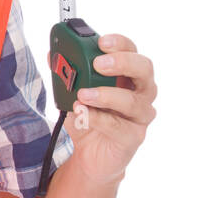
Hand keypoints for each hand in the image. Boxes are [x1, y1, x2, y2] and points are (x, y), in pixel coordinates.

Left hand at [68, 33, 156, 183]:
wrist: (89, 156)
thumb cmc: (88, 118)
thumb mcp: (73, 93)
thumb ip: (66, 73)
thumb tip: (53, 53)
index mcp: (129, 75)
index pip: (132, 51)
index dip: (121, 44)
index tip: (102, 41)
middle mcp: (141, 92)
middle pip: (144, 70)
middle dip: (122, 62)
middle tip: (98, 63)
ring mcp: (140, 116)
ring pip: (132, 101)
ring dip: (106, 94)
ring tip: (82, 94)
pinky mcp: (132, 137)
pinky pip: (118, 126)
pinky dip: (98, 118)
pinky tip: (82, 114)